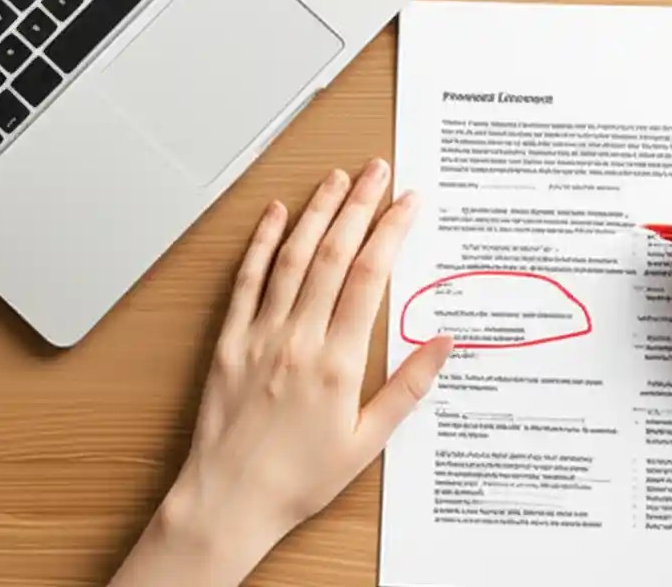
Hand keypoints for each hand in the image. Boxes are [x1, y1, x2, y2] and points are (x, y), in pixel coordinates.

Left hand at [111, 160, 451, 586]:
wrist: (229, 502)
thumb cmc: (300, 478)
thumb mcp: (368, 441)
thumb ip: (407, 387)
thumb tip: (442, 342)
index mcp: (338, 362)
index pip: (369, 277)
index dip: (391, 231)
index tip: (408, 202)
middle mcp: (298, 338)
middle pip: (333, 254)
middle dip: (359, 205)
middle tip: (378, 170)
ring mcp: (260, 335)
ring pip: (291, 257)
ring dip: (316, 212)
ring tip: (337, 179)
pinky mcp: (229, 341)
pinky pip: (246, 281)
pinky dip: (261, 243)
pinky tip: (276, 214)